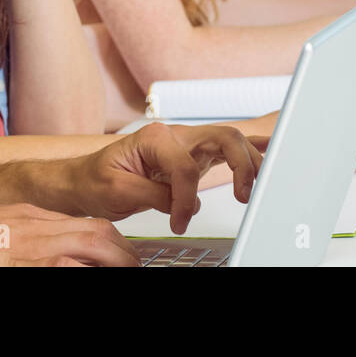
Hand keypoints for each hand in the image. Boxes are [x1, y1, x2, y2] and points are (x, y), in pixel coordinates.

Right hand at [0, 204, 139, 265]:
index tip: (124, 258)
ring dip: (105, 267)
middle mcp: (31, 232)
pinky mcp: (12, 268)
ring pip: (83, 258)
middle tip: (133, 268)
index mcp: (25, 217)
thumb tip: (37, 253)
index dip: (112, 245)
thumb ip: (18, 236)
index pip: (86, 226)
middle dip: (122, 257)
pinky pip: (56, 275)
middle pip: (97, 238)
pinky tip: (82, 283)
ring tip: (122, 275)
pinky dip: (75, 278)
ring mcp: (24, 254)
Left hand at [67, 122, 263, 233]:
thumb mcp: (117, 190)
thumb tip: (184, 203)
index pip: (186, 166)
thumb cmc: (97, 179)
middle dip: (241, 165)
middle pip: (223, 138)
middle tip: (244, 196)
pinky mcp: (193, 157)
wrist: (85, 178)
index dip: (186, 198)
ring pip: (230, 141)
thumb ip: (154, 194)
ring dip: (250, 159)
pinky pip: (226, 149)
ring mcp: (187, 144)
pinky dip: (250, 147)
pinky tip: (270, 146)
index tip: (178, 221)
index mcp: (155, 137)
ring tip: (260, 183)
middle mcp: (175, 135)